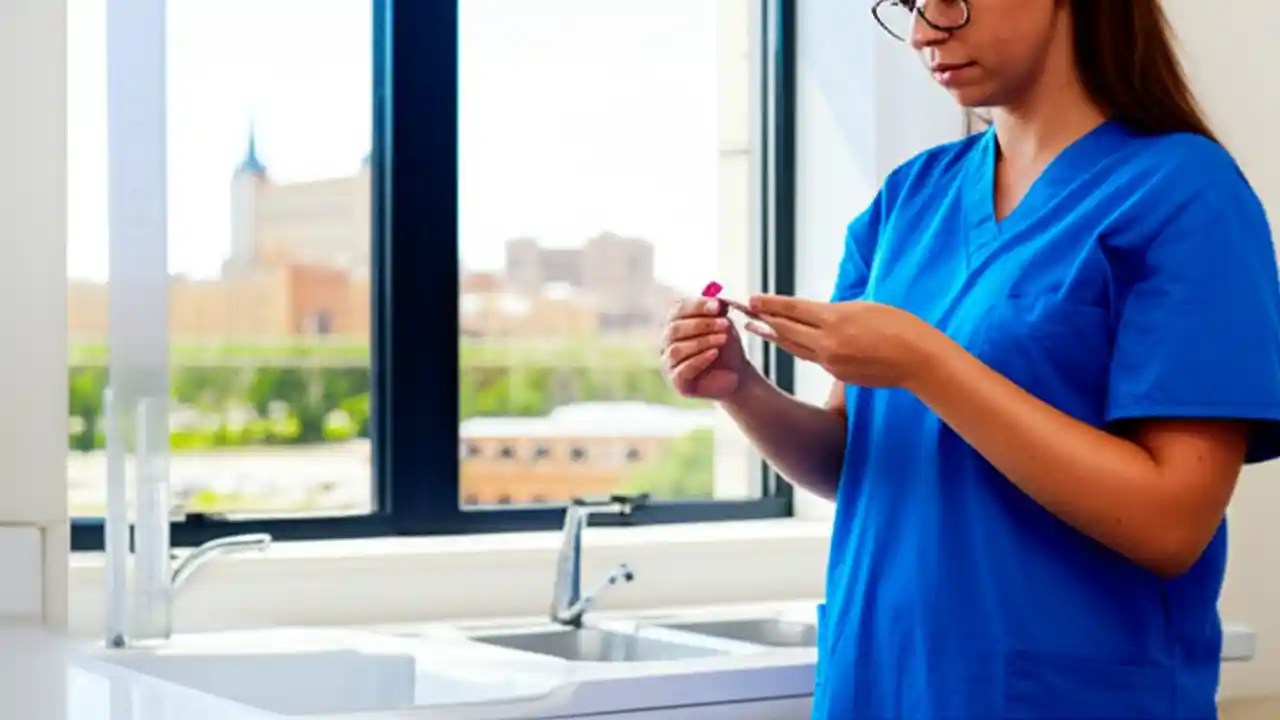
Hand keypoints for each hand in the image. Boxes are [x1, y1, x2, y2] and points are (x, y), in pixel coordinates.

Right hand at [660, 296, 751, 399]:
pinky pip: (682, 370)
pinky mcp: (677, 382)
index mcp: (675, 323)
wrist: (736, 374)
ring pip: (677, 349)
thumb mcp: (724, 324)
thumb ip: (718, 310)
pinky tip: (714, 354)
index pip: (678, 310)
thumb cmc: (726, 347)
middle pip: (675, 329)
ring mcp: (669, 363)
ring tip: (723, 339)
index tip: (718, 306)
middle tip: (725, 324)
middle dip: (702, 324)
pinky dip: (699, 360)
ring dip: (702, 342)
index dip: (697, 306)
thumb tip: (715, 298)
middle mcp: (667, 342)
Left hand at [743, 295, 943, 388]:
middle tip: (743, 312)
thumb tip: (819, 314)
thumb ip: (837, 312)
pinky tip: (792, 342)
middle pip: (786, 330)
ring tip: (758, 327)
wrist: (918, 360)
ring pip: (795, 347)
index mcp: (836, 319)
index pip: (794, 309)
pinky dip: (800, 348)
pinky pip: (813, 358)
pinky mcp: (838, 375)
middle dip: (764, 319)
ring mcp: (831, 361)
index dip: (771, 304)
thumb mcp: (866, 307)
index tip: (752, 298)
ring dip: (775, 336)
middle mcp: (828, 342)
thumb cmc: (900, 326)